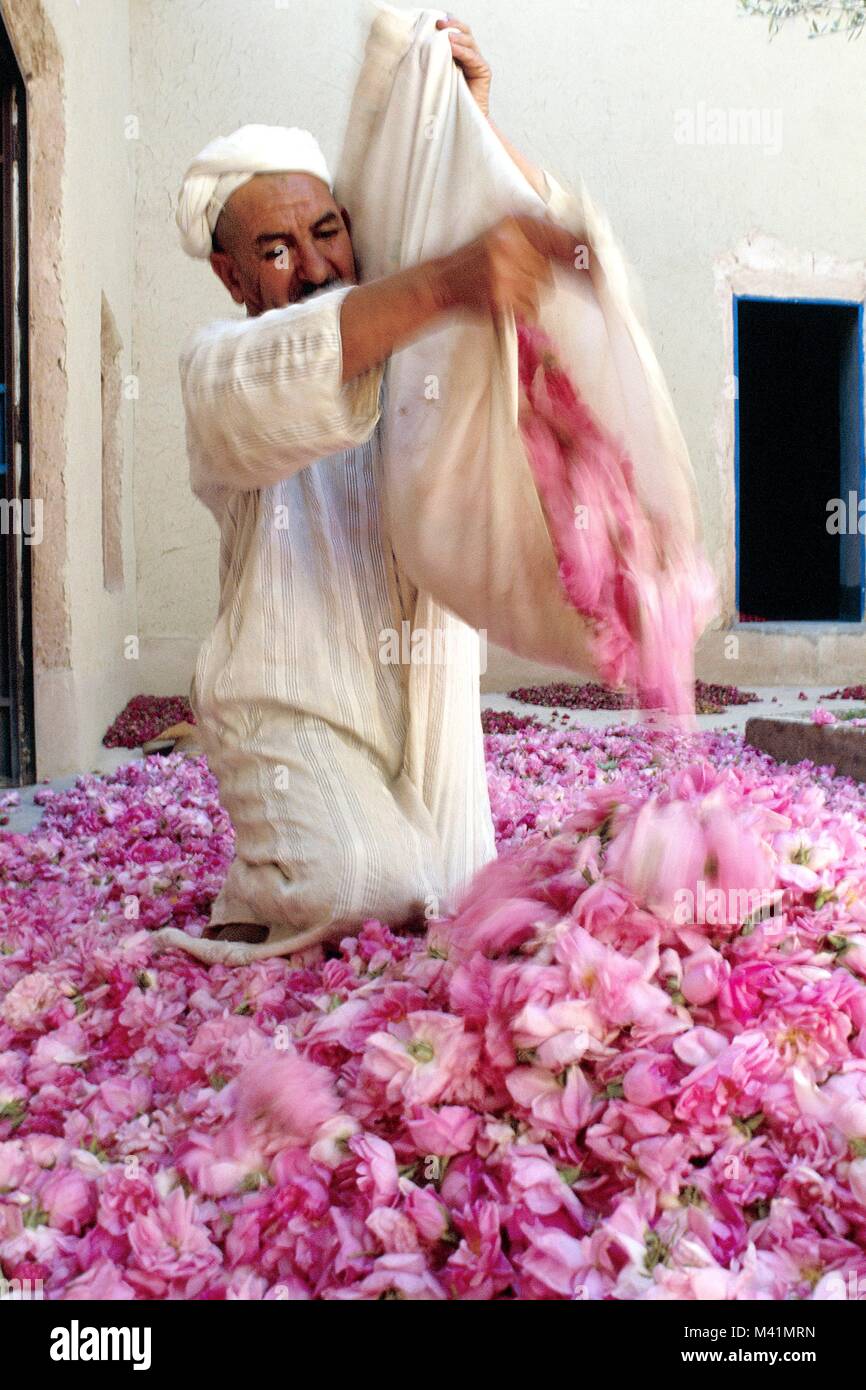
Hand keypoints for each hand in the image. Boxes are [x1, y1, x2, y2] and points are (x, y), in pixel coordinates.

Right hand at [433, 214, 578, 322]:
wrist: (441, 282)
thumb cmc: (477, 261)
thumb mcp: (506, 236)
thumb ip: (541, 239)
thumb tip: (586, 252)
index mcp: (516, 223)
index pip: (563, 238)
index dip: (585, 255)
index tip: (602, 269)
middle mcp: (511, 243)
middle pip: (550, 270)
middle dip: (537, 278)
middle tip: (512, 276)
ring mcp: (504, 271)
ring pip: (541, 292)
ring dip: (527, 295)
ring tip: (502, 287)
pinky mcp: (501, 297)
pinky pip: (530, 309)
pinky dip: (520, 310)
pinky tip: (500, 301)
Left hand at [436, 15, 491, 116]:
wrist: (459, 123)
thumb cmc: (444, 101)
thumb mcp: (435, 76)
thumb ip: (431, 61)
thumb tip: (415, 47)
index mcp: (456, 54)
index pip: (454, 32)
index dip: (447, 23)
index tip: (433, 20)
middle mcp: (468, 55)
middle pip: (464, 32)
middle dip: (452, 24)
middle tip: (439, 23)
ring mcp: (477, 63)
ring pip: (469, 41)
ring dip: (457, 35)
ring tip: (446, 35)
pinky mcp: (483, 72)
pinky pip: (474, 58)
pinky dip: (463, 51)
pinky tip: (453, 48)